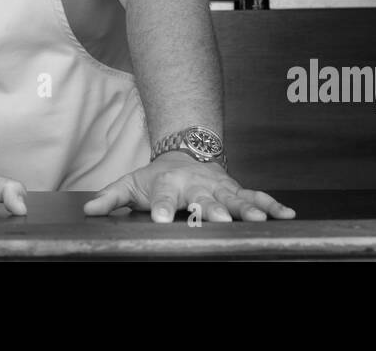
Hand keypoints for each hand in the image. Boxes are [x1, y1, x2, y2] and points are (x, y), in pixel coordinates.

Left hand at [83, 151, 295, 222]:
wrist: (185, 154)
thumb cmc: (156, 177)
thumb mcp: (129, 184)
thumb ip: (110, 198)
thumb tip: (88, 211)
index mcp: (168, 185)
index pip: (163, 199)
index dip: (161, 209)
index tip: (161, 221)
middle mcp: (197, 185)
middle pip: (205, 199)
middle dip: (212, 210)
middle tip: (220, 221)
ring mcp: (219, 187)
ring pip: (235, 198)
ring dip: (248, 209)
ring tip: (259, 220)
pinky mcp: (237, 190)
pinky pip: (257, 197)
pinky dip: (273, 205)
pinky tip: (287, 216)